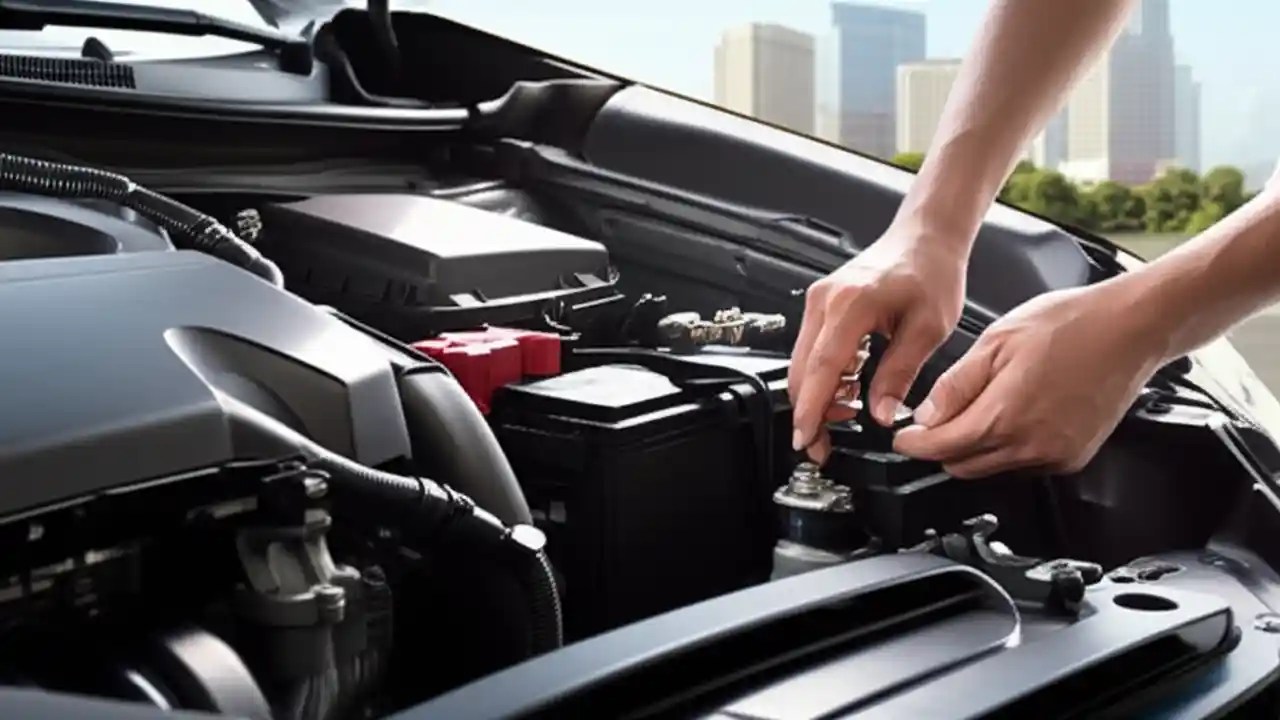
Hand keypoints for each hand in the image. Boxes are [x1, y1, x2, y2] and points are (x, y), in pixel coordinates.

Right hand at [789, 224, 966, 462]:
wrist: (925, 238)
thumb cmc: (931, 272)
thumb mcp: (927, 330)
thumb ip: (899, 374)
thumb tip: (879, 414)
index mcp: (850, 306)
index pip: (820, 368)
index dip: (811, 410)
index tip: (807, 439)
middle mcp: (825, 301)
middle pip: (801, 371)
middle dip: (809, 413)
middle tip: (823, 445)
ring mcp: (819, 301)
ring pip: (802, 363)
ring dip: (818, 395)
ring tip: (847, 414)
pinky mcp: (822, 305)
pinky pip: (811, 349)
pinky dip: (824, 376)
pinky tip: (849, 388)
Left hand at [893, 280, 1167, 477]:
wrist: (1131, 328)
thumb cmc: (1071, 324)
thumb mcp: (996, 342)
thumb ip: (956, 385)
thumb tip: (925, 415)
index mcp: (1005, 416)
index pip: (940, 449)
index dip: (912, 444)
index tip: (903, 437)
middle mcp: (1031, 446)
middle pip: (962, 466)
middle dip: (941, 447)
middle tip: (935, 420)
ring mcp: (1055, 457)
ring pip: (992, 469)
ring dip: (974, 450)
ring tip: (978, 409)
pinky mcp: (1074, 458)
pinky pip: (1024, 467)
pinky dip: (1007, 450)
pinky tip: (1011, 417)